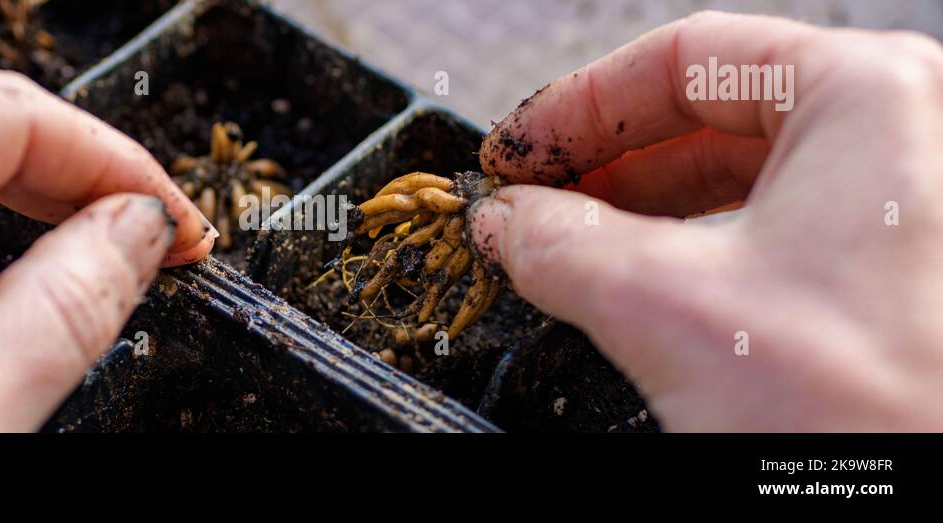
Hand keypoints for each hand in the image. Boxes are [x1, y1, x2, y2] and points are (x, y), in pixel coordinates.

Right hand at [471, 11, 942, 430]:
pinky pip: (776, 232)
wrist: (937, 497)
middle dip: (604, 161)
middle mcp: (902, 135)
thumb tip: (507, 221)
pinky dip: (694, 250)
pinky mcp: (894, 276)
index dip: (578, 105)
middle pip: (713, 116)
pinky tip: (639, 285)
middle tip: (530, 202)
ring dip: (642, 208)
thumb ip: (560, 244)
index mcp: (866, 96)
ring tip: (569, 246)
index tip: (518, 153)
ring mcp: (905, 207)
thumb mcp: (665, 307)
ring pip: (742, 177)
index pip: (686, 58)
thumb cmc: (869, 412)